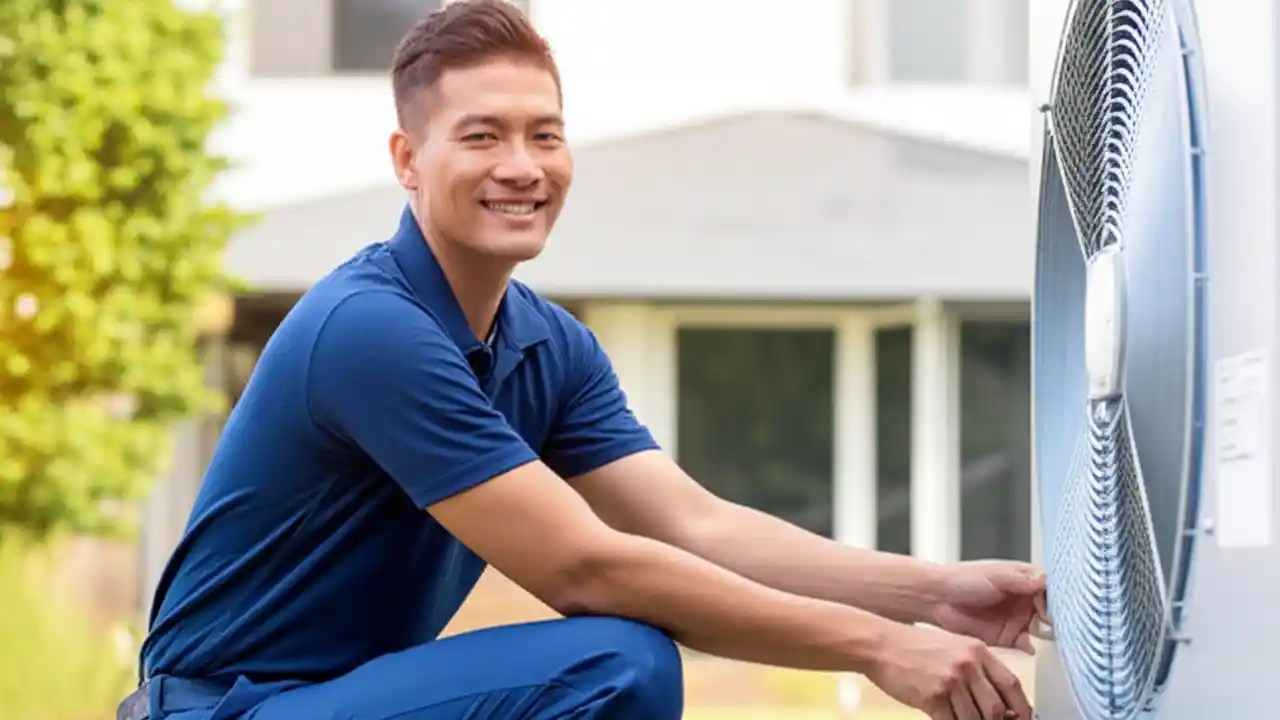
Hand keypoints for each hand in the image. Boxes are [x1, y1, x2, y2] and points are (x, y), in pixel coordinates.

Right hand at [867, 622, 1031, 719]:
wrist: (882, 645)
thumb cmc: (916, 646)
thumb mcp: (954, 647)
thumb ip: (978, 670)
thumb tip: (1002, 706)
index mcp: (978, 651)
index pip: (1012, 685)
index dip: (1022, 709)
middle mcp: (967, 666)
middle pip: (997, 708)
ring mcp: (950, 682)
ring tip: (965, 719)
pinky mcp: (932, 697)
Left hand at [929, 560, 1050, 653]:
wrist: (937, 598)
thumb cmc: (962, 579)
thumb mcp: (995, 575)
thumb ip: (1022, 580)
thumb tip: (1047, 579)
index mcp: (1026, 579)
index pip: (1053, 589)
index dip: (1059, 598)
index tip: (1060, 605)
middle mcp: (1027, 599)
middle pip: (1054, 611)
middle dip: (1060, 618)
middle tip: (1060, 624)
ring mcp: (1020, 619)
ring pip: (1045, 629)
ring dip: (1050, 633)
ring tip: (1051, 635)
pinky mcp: (1010, 637)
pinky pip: (1029, 645)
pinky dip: (1034, 648)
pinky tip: (1032, 646)